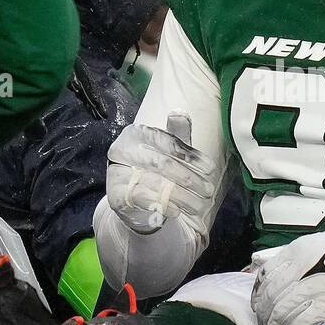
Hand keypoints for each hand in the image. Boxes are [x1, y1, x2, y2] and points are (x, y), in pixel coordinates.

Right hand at [106, 112, 218, 234]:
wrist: (134, 198)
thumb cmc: (155, 168)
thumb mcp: (169, 149)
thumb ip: (177, 134)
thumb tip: (180, 113)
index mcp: (136, 133)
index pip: (165, 141)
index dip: (189, 155)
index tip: (210, 169)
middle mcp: (122, 149)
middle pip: (161, 163)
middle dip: (188, 178)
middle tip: (208, 190)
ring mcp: (116, 172)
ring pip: (154, 183)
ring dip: (181, 196)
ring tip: (199, 206)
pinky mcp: (114, 195)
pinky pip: (140, 199)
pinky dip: (161, 204)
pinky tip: (177, 211)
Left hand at [251, 230, 324, 324]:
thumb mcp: (315, 243)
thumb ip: (294, 256)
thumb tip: (274, 274)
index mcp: (296, 252)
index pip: (266, 274)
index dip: (258, 291)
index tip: (256, 302)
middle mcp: (299, 271)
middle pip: (271, 296)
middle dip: (263, 312)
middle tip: (262, 322)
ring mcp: (310, 291)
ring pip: (281, 313)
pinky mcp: (323, 308)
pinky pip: (299, 324)